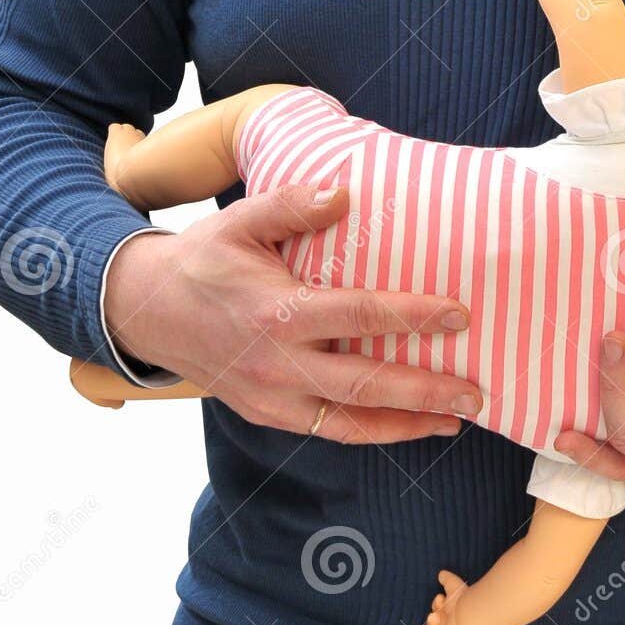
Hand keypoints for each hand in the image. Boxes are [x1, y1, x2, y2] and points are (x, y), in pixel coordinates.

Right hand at [103, 186, 482, 443]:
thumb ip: (291, 204)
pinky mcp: (271, 417)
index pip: (358, 316)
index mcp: (277, 311)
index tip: (458, 313)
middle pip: (365, 383)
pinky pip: (332, 431)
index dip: (412, 316)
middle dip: (426, 389)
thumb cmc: (204, 262)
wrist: (148, 313)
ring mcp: (274, 399)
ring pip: (353, 421)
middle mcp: (279, 364)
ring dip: (409, 424)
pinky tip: (412, 425)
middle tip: (476, 389)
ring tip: (458, 418)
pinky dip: (375, 432)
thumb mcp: (240, 221)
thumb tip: (344, 193)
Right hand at [419, 570, 478, 624]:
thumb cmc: (465, 602)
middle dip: (432, 619)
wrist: (472, 616)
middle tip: (438, 616)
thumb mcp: (455, 587)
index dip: (437, 606)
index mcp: (454, 616)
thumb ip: (448, 580)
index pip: (440, 612)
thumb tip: (441, 573)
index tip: (441, 599)